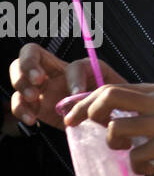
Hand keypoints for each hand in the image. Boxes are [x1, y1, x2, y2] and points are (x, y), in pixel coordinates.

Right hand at [9, 44, 123, 129]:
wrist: (102, 123)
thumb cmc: (110, 103)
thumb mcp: (113, 91)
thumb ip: (102, 88)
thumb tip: (84, 95)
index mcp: (79, 69)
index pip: (72, 65)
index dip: (74, 78)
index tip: (78, 93)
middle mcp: (56, 74)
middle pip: (30, 53)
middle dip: (29, 64)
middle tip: (38, 82)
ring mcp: (42, 89)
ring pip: (18, 75)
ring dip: (22, 85)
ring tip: (32, 98)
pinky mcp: (35, 107)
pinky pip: (18, 103)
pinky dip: (20, 110)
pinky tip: (31, 119)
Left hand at [60, 82, 153, 175]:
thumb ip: (140, 111)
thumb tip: (102, 115)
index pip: (110, 87)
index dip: (83, 101)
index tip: (71, 117)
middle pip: (109, 96)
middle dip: (86, 113)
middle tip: (80, 129)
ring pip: (117, 128)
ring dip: (114, 146)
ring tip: (128, 152)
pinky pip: (137, 156)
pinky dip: (138, 166)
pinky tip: (149, 168)